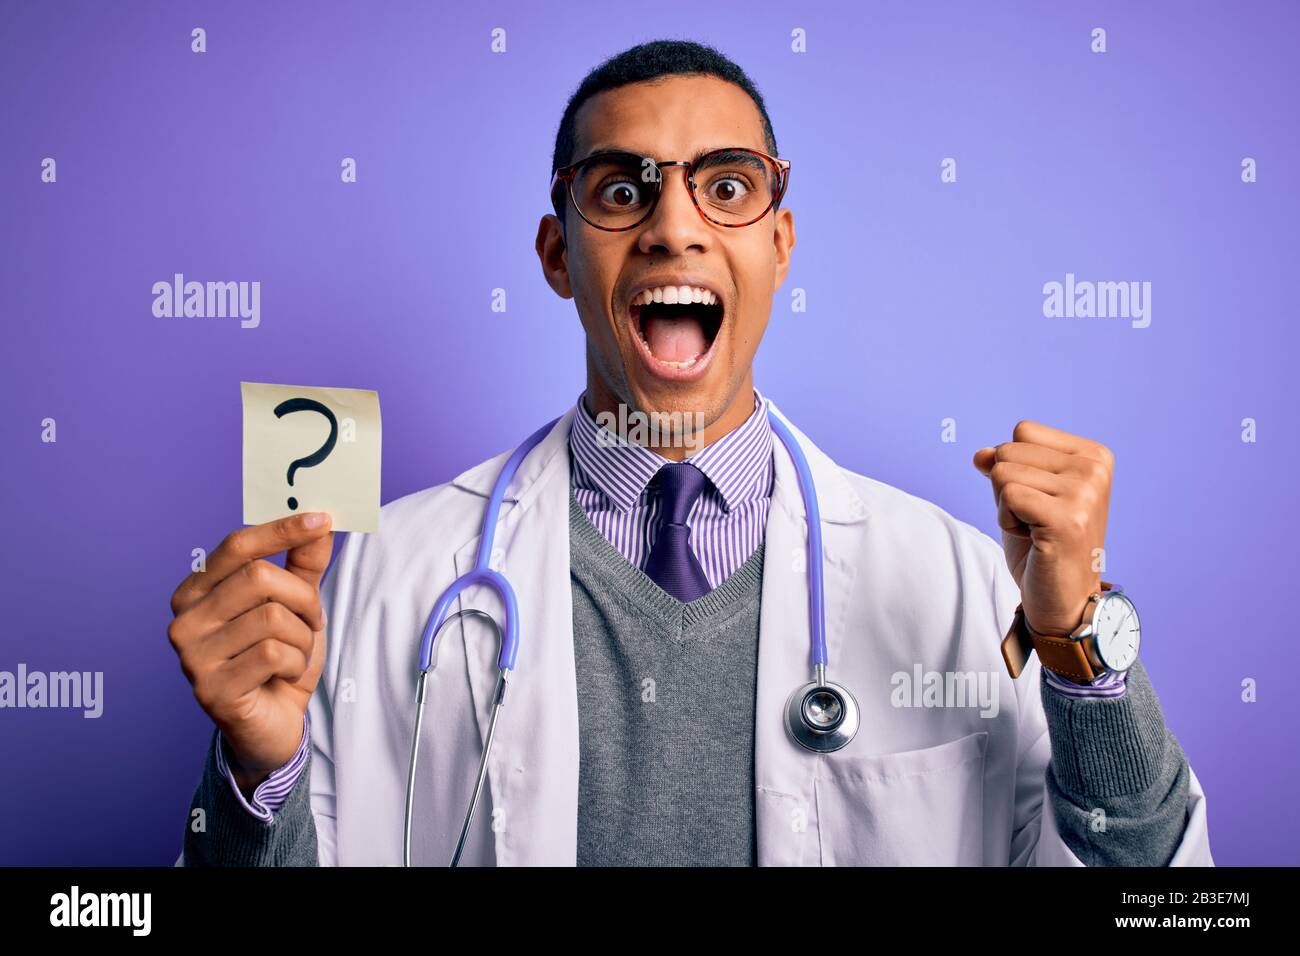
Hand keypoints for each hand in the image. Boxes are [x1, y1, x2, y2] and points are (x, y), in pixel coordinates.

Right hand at [167, 513, 334, 793]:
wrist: (272, 726)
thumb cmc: (278, 661)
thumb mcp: (296, 606)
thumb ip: (303, 564)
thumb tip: (319, 522)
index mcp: (196, 591)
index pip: (237, 546)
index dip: (280, 530)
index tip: (320, 518)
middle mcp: (184, 620)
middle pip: (260, 578)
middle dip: (303, 598)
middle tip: (312, 620)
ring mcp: (192, 657)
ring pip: (272, 618)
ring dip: (302, 637)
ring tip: (294, 654)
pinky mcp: (211, 689)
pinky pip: (273, 654)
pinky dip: (295, 663)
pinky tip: (284, 676)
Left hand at [972, 421, 1112, 637]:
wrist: (1063, 600)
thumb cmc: (1043, 546)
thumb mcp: (1021, 496)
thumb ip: (1004, 466)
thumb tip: (979, 454)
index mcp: (1093, 454)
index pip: (1022, 431)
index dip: (1015, 467)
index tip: (1039, 500)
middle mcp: (1094, 467)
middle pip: (1008, 450)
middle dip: (1007, 488)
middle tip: (1035, 520)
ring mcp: (1084, 491)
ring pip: (1002, 473)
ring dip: (1006, 508)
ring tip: (1036, 530)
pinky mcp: (1067, 517)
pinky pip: (1007, 496)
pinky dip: (1007, 521)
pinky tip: (1033, 540)